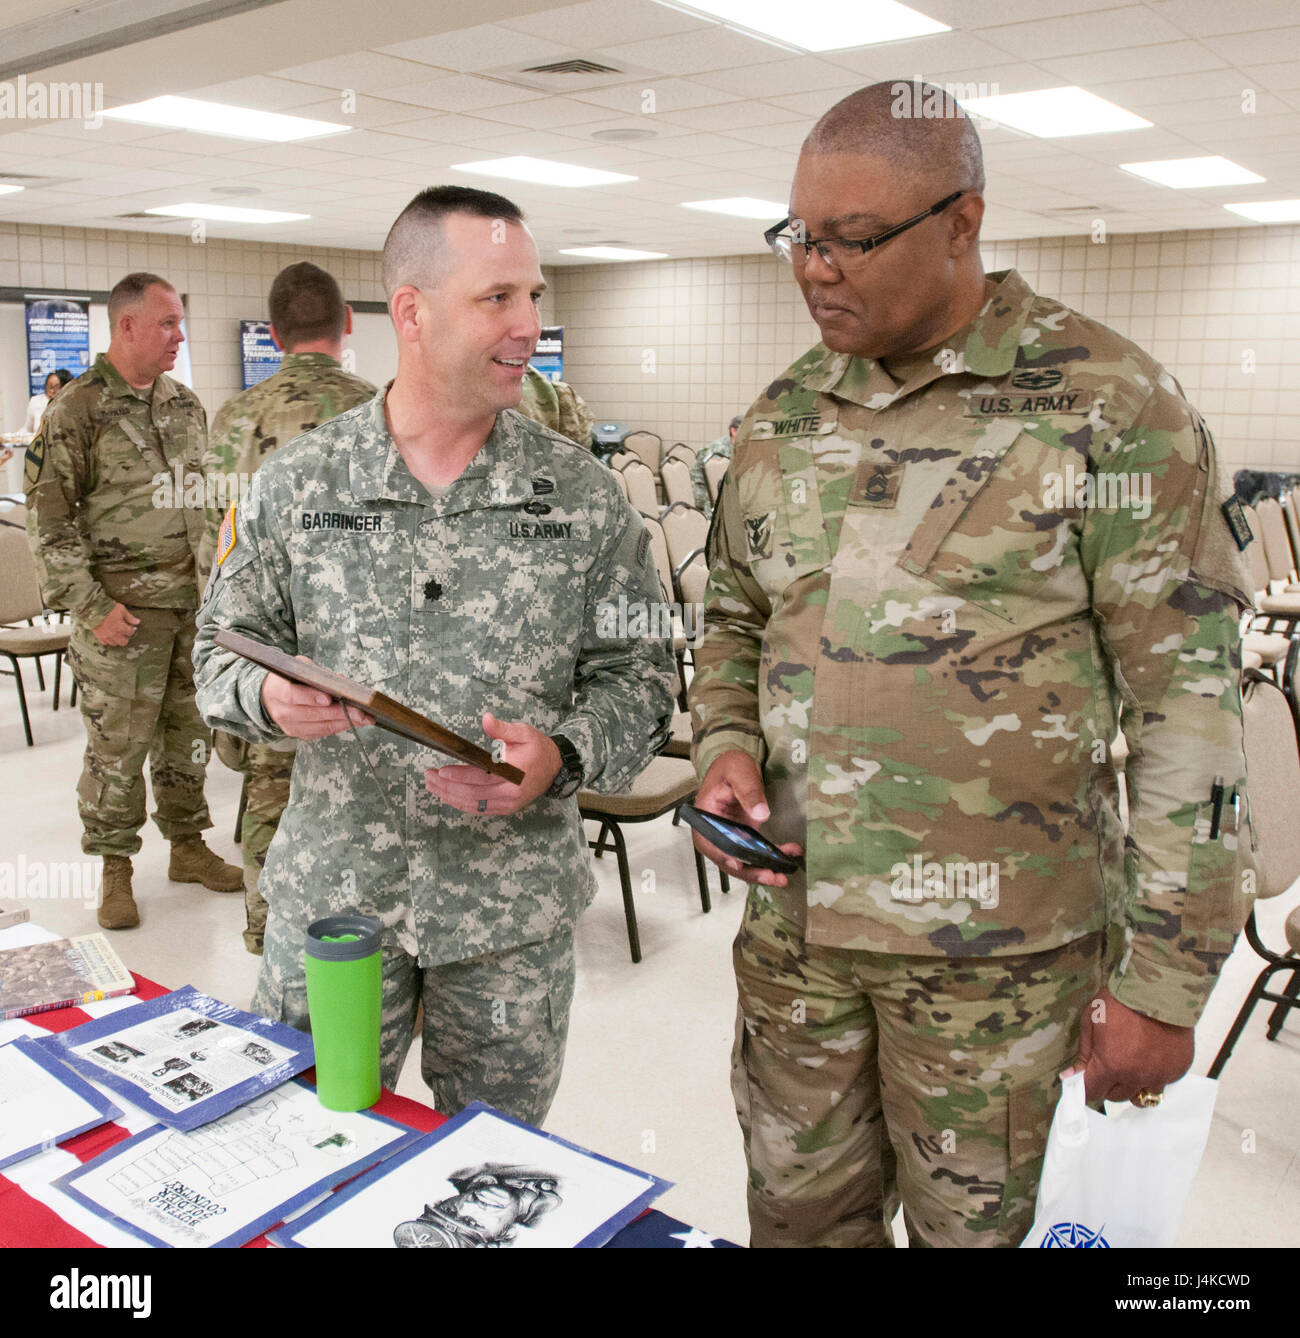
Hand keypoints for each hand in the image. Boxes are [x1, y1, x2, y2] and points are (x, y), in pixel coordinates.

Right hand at [93, 603, 140, 645]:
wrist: (92, 610)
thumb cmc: (108, 609)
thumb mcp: (121, 610)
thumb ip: (130, 617)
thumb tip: (137, 622)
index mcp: (121, 628)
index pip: (130, 633)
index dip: (131, 629)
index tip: (129, 626)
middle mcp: (114, 634)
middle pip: (124, 642)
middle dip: (126, 637)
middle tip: (124, 631)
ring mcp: (106, 636)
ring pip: (115, 644)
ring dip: (117, 640)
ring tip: (116, 633)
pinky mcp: (99, 636)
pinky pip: (105, 643)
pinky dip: (108, 640)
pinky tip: (108, 635)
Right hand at [259, 654, 373, 738]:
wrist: (271, 697)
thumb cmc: (289, 679)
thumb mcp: (297, 667)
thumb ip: (315, 672)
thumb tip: (339, 681)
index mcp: (277, 691)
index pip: (292, 696)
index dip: (310, 697)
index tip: (329, 698)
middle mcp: (282, 712)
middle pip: (312, 714)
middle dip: (339, 713)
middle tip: (361, 711)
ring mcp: (291, 726)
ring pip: (321, 726)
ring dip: (345, 722)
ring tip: (365, 718)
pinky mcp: (300, 734)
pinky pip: (323, 732)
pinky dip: (340, 726)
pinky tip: (355, 721)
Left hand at [424, 713, 559, 816]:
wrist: (556, 769)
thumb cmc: (538, 749)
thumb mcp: (524, 733)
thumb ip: (503, 728)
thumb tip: (486, 719)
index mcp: (514, 774)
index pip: (481, 777)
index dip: (460, 775)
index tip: (442, 771)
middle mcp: (510, 793)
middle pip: (472, 793)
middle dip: (448, 786)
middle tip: (429, 777)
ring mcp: (508, 804)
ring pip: (473, 804)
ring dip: (451, 797)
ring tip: (432, 787)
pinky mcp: (506, 808)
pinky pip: (480, 809)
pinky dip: (462, 804)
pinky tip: (448, 797)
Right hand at [691, 750, 802, 887]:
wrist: (735, 767)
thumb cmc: (730, 766)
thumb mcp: (739, 771)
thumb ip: (749, 791)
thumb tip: (760, 814)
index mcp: (705, 816)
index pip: (710, 842)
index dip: (723, 856)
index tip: (738, 864)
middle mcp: (714, 831)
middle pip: (726, 858)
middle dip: (749, 871)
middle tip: (771, 876)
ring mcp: (729, 836)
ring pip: (741, 862)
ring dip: (760, 871)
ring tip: (782, 876)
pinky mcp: (742, 837)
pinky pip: (754, 854)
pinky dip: (769, 858)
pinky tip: (788, 854)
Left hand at [1073, 985, 1193, 1105]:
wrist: (1159, 989)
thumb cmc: (1120, 1001)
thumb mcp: (1091, 1022)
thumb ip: (1083, 1054)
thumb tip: (1070, 1077)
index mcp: (1111, 1064)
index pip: (1092, 1092)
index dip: (1085, 1086)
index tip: (1085, 1079)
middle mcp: (1136, 1076)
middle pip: (1115, 1096)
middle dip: (1107, 1084)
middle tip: (1108, 1064)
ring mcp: (1159, 1075)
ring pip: (1141, 1096)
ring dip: (1131, 1085)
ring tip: (1130, 1063)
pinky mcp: (1178, 1070)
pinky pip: (1162, 1083)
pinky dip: (1153, 1076)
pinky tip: (1150, 1056)